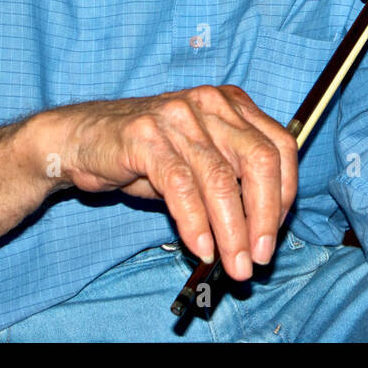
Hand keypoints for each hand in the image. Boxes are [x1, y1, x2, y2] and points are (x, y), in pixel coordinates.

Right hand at [47, 85, 297, 280]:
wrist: (81, 139)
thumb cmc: (145, 153)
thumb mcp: (198, 158)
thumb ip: (231, 180)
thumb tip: (261, 231)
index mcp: (231, 104)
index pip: (279, 145)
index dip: (286, 192)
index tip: (279, 230)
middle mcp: (210, 104)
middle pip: (259, 160)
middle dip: (267, 215)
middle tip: (260, 256)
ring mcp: (178, 116)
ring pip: (220, 179)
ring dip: (232, 230)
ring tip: (234, 264)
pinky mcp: (146, 137)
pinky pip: (181, 186)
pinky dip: (196, 222)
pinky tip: (201, 247)